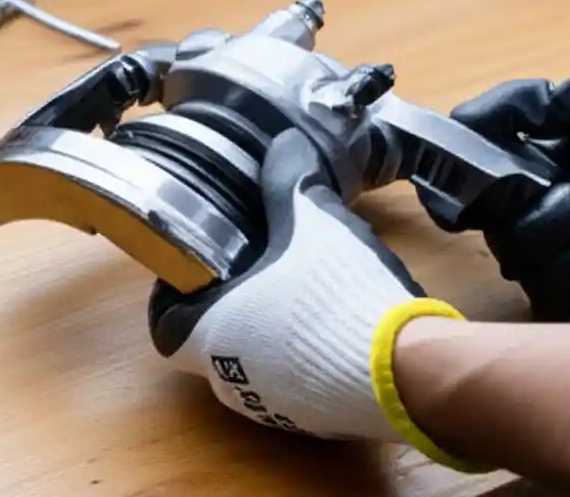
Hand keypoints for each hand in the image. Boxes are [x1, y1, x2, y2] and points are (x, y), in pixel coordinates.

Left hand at [149, 130, 476, 470]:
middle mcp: (231, 381)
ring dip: (271, 334)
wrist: (405, 368)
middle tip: (260, 267)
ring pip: (255, 366)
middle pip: (211, 342)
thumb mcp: (311, 217)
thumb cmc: (336, 291)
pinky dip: (307, 358)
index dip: (175, 292)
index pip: (163, 322)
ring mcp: (273, 409)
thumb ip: (288, 180)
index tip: (202, 264)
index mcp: (211, 333)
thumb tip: (282, 145)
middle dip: (232, 306)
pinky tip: (339, 328)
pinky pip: (297, 385)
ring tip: (304, 293)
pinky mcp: (314, 424)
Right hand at [428, 58, 569, 318]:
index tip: (455, 178)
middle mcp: (564, 196)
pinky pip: (563, 293)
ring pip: (522, 261)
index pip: (486, 175)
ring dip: (538, 236)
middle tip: (527, 189)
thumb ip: (535, 102)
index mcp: (555, 153)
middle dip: (498, 211)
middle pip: (495, 225)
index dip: (463, 181)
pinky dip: (563, 271)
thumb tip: (465, 116)